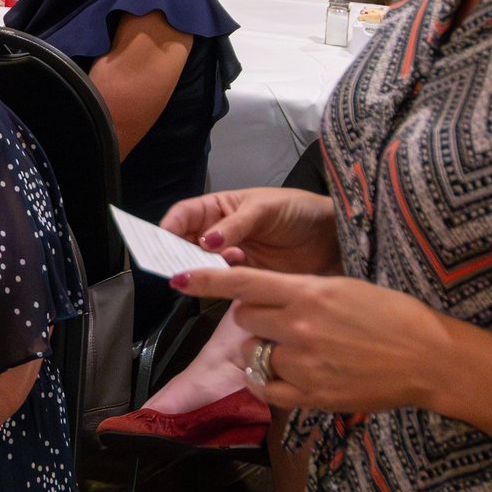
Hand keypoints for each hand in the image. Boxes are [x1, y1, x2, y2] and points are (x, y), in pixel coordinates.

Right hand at [160, 186, 339, 274]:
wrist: (333, 237)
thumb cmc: (297, 210)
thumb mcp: (265, 208)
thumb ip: (236, 224)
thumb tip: (206, 241)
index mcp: (220, 208)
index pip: (185, 215)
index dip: (169, 226)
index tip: (159, 240)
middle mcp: (220, 233)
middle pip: (186, 243)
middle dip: (176, 251)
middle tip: (172, 263)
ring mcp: (232, 258)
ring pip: (202, 265)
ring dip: (198, 268)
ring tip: (201, 270)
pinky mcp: (247, 279)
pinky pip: (224, 283)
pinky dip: (220, 282)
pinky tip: (228, 276)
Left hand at [172, 267, 448, 415]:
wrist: (426, 356)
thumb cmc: (391, 314)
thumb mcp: (343, 287)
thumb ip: (300, 292)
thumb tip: (266, 296)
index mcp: (308, 291)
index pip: (242, 282)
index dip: (205, 280)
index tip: (178, 277)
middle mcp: (298, 326)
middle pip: (244, 319)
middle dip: (254, 318)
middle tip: (281, 321)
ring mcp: (303, 363)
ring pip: (252, 354)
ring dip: (262, 351)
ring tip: (296, 350)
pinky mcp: (310, 395)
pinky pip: (265, 388)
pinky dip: (268, 381)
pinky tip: (287, 375)